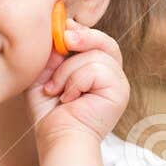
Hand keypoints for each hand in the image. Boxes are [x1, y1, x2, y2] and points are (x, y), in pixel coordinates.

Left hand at [26, 17, 129, 150]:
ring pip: (95, 55)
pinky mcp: (120, 91)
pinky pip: (96, 68)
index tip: (60, 28)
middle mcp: (111, 75)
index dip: (79, 31)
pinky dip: (75, 81)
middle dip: (83, 36)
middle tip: (64, 38)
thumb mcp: (45, 75)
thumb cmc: (49, 112)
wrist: (56, 138)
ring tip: (56, 91)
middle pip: (106, 42)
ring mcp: (118, 83)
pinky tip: (68, 99)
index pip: (96, 41)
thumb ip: (52, 53)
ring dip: (67, 72)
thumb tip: (60, 30)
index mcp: (96, 70)